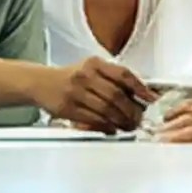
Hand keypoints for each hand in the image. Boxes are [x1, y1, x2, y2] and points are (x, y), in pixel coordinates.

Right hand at [33, 57, 156, 132]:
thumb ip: (112, 79)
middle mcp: (85, 75)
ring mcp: (75, 92)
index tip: (151, 99)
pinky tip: (113, 128)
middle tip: (140, 119)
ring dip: (121, 121)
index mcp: (94, 64)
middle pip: (116, 95)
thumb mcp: (90, 70)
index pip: (123, 75)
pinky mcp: (68, 108)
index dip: (140, 88)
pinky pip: (93, 119)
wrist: (40, 83)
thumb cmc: (70, 78)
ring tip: (129, 126)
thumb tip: (138, 96)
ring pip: (106, 109)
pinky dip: (106, 126)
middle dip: (132, 110)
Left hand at [160, 98, 191, 143]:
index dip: (186, 109)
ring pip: (186, 121)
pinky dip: (177, 136)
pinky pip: (191, 133)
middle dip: (172, 118)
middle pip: (190, 111)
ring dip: (170, 128)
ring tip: (157, 135)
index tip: (174, 113)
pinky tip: (166, 141)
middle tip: (158, 125)